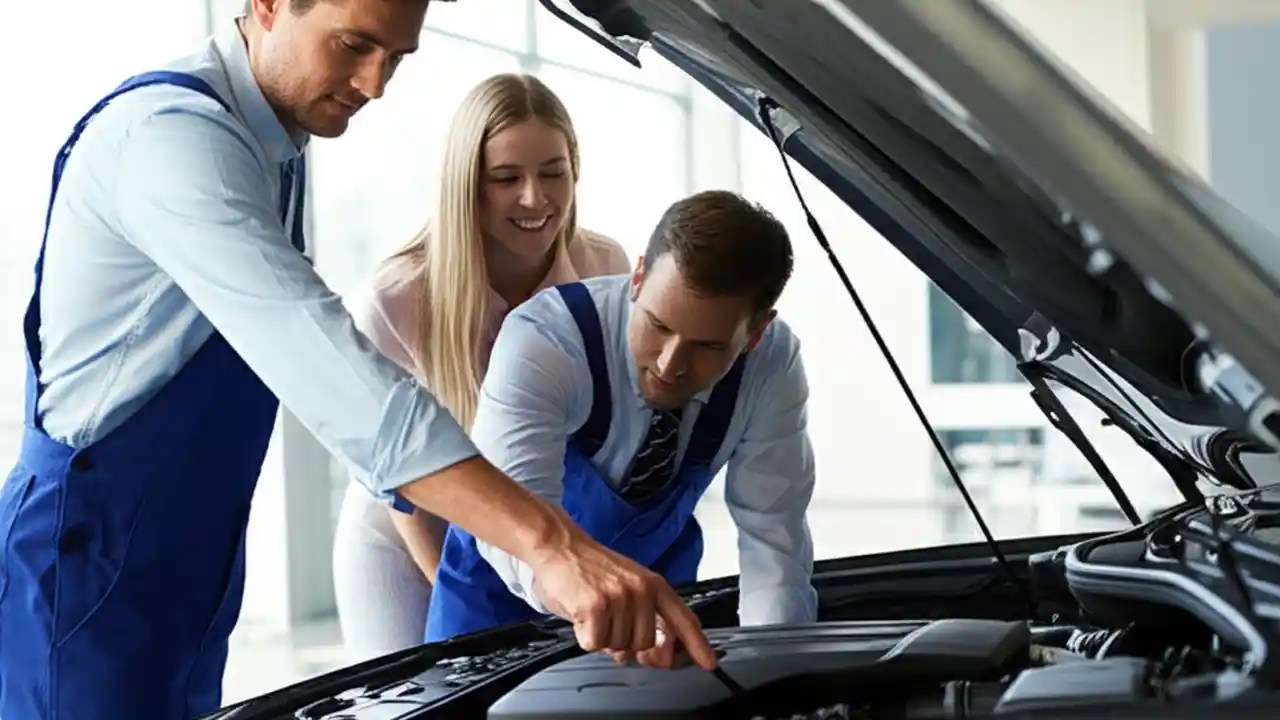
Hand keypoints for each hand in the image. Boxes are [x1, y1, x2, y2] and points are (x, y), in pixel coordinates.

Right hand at [528, 513, 714, 669]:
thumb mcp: (627, 584)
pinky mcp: (596, 607)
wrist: (559, 545)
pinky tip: (581, 614)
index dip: (698, 644)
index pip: (684, 619)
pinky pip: (595, 645)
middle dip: (624, 643)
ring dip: (603, 637)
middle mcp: (642, 591)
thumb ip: (643, 616)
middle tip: (609, 622)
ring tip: (593, 610)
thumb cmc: (589, 567)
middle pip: (645, 646)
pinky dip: (584, 636)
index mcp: (654, 585)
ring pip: (619, 647)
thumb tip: (649, 654)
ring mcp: (620, 598)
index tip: (708, 663)